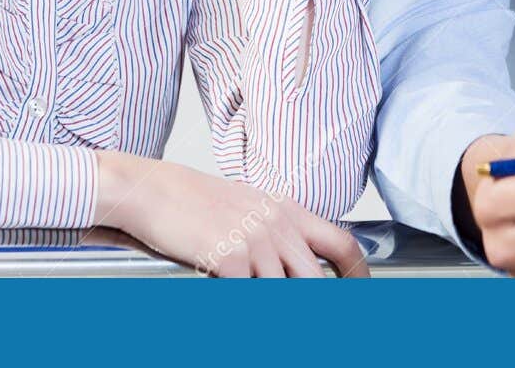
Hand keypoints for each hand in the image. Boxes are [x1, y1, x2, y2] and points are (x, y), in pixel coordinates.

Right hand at [95, 152, 367, 277]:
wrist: (153, 190)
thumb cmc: (194, 200)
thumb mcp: (248, 206)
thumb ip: (276, 230)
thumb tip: (297, 262)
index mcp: (287, 211)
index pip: (342, 244)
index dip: (358, 276)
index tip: (361, 292)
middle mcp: (278, 226)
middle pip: (316, 281)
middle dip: (314, 304)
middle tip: (318, 324)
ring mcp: (256, 242)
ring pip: (281, 293)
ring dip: (268, 300)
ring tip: (245, 288)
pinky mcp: (231, 259)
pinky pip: (247, 296)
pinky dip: (239, 300)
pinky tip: (225, 291)